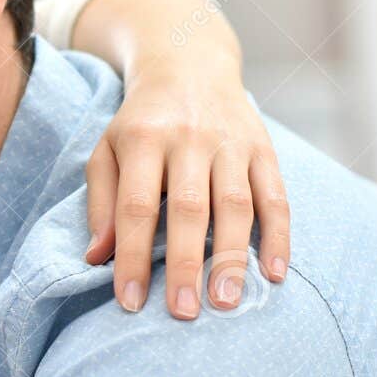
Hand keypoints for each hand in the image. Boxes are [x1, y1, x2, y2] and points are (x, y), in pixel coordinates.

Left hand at [84, 50, 289, 319]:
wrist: (188, 64)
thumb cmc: (140, 122)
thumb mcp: (107, 150)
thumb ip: (102, 203)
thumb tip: (97, 258)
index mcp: (143, 138)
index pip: (136, 206)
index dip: (132, 255)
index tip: (130, 302)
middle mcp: (189, 139)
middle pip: (189, 208)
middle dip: (185, 263)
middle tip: (184, 312)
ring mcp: (231, 143)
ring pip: (236, 204)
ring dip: (232, 256)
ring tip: (225, 303)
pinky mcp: (263, 148)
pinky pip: (276, 196)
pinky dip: (279, 236)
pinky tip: (274, 273)